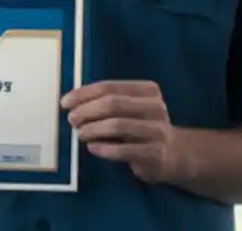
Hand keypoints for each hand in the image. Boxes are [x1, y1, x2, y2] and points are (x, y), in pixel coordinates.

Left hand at [61, 80, 188, 184]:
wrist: (176, 154)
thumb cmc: (144, 127)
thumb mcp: (132, 109)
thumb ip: (108, 102)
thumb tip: (72, 102)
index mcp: (147, 90)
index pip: (110, 86)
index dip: (84, 94)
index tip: (65, 102)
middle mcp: (155, 107)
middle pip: (113, 103)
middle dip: (87, 110)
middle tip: (72, 119)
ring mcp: (157, 130)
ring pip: (117, 125)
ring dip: (93, 129)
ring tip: (81, 134)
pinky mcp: (154, 154)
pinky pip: (124, 150)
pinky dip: (104, 148)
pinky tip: (93, 148)